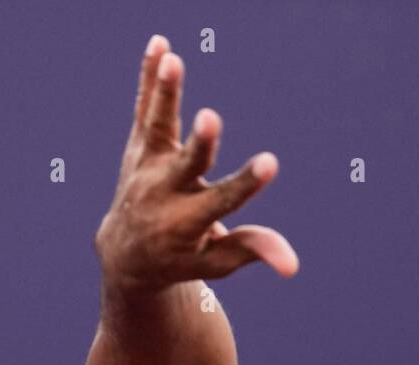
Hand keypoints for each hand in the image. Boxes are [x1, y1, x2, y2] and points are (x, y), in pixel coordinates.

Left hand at [94, 35, 298, 298]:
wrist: (125, 253)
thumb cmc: (182, 258)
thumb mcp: (215, 263)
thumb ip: (251, 251)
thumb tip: (293, 266)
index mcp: (187, 224)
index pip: (221, 201)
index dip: (246, 183)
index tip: (270, 164)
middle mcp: (164, 193)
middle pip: (185, 165)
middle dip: (200, 143)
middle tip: (210, 118)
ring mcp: (148, 167)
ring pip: (157, 128)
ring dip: (165, 94)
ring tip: (173, 60)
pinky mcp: (139, 147)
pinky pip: (145, 109)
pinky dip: (149, 78)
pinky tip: (160, 44)